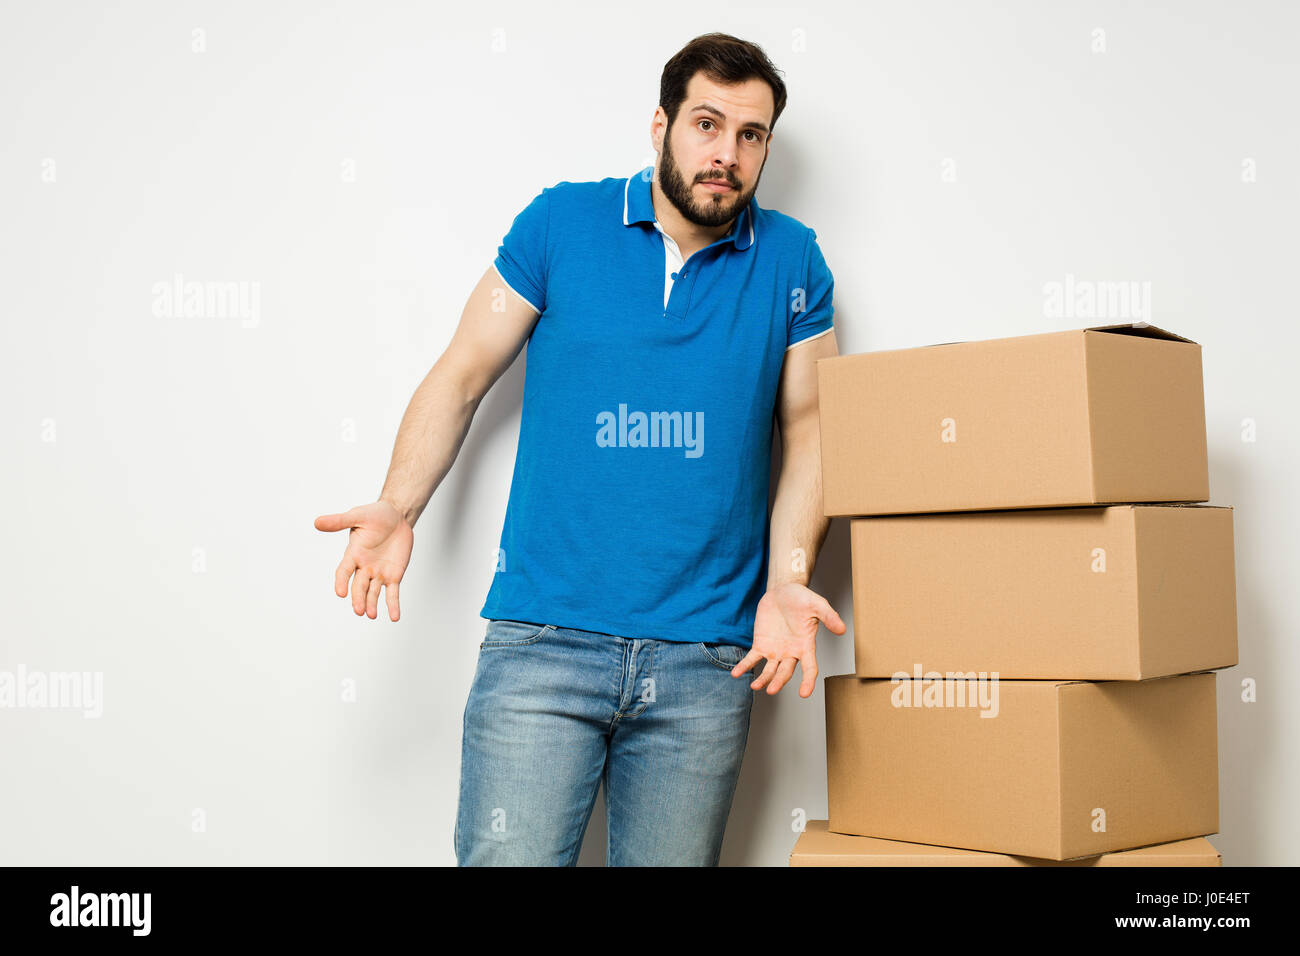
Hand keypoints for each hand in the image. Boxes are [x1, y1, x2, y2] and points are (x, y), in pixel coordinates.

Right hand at [313, 500, 413, 620]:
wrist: (397, 516)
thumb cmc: (375, 515)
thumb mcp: (357, 516)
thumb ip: (339, 521)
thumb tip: (317, 522)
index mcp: (354, 554)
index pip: (344, 571)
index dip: (341, 582)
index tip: (340, 593)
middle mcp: (364, 567)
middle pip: (358, 586)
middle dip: (358, 598)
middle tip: (359, 610)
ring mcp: (378, 573)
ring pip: (373, 592)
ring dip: (371, 604)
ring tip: (371, 615)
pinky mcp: (393, 575)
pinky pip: (392, 593)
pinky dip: (393, 605)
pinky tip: (394, 617)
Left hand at [735, 582, 846, 697]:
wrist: (783, 590)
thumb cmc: (802, 598)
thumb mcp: (817, 605)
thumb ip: (829, 616)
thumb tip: (842, 630)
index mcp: (806, 646)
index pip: (809, 668)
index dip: (808, 682)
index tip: (804, 693)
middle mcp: (791, 653)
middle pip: (785, 672)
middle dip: (779, 682)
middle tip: (772, 690)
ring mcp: (775, 651)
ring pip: (769, 670)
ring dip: (762, 679)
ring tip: (755, 686)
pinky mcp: (761, 644)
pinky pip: (752, 658)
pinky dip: (744, 666)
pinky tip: (736, 673)